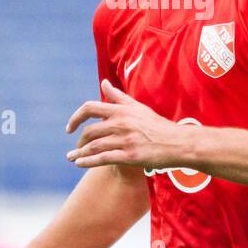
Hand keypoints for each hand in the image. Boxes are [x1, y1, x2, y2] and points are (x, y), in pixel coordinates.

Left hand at [64, 78, 190, 170]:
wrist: (177, 143)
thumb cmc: (157, 125)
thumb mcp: (137, 107)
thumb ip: (118, 96)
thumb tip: (104, 83)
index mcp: (121, 110)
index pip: (90, 108)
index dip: (75, 117)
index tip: (70, 127)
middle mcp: (121, 123)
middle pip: (90, 131)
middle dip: (79, 141)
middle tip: (76, 148)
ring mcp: (125, 140)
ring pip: (94, 146)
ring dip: (79, 153)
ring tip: (72, 157)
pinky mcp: (129, 156)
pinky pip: (102, 159)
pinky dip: (88, 162)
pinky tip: (79, 164)